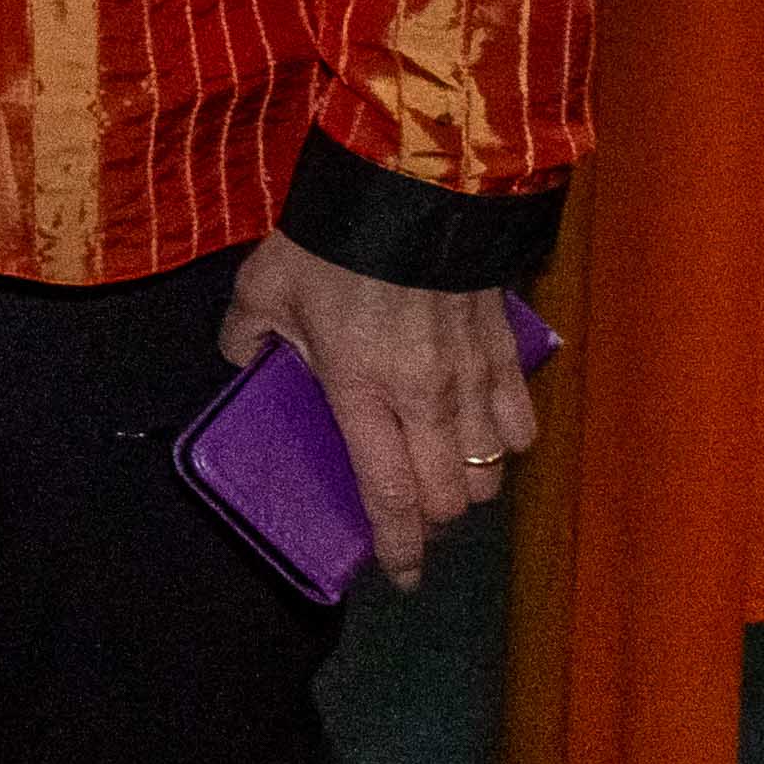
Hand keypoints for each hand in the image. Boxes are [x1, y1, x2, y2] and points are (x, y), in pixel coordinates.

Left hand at [215, 229, 539, 586]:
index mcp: (361, 394)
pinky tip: (484, 432)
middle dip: (431, 521)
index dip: (398, 547)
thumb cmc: (328, 243)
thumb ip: (247, 333)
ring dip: (469, 485)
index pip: (389, 496)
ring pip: (490, 470)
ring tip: (444, 474)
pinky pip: (521, 422)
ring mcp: (473, 379)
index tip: (401, 576)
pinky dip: (507, 441)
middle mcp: (425, 401)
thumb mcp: (264, 287)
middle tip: (411, 513)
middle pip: (449, 499)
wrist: (411, 187)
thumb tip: (242, 360)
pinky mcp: (505, 351)